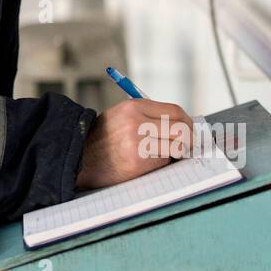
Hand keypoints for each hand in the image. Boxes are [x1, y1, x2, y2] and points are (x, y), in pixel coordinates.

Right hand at [75, 98, 196, 189]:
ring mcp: (138, 142)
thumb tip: (181, 125)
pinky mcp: (137, 161)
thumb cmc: (103, 139)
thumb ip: (148, 116)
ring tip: (163, 155)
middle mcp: (137, 121)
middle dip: (189, 139)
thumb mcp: (122, 116)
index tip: (190, 131)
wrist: (80, 157)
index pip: (176, 111)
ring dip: (175, 153)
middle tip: (187, 147)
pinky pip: (163, 161)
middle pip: (182, 128)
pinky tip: (147, 163)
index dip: (187, 122)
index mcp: (134, 106)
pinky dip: (161, 163)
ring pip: (177, 147)